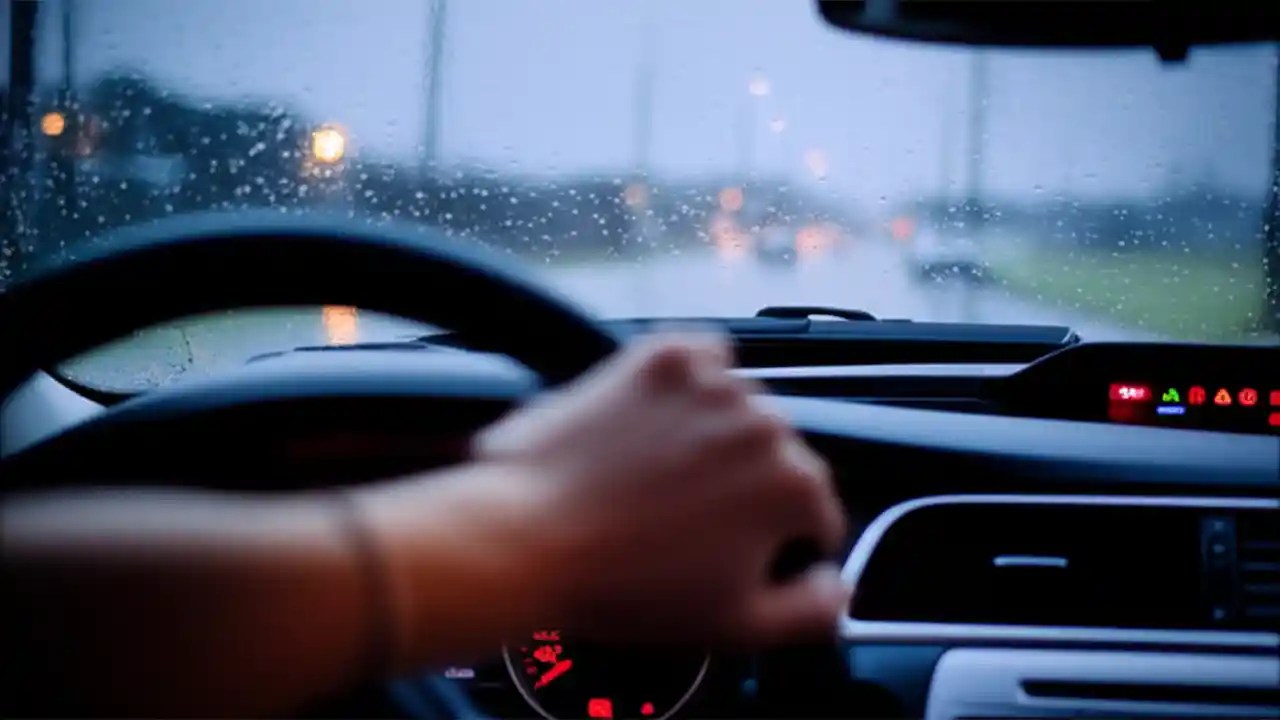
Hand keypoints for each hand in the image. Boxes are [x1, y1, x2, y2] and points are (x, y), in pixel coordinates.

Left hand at [474, 333, 848, 646]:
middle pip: (776, 458)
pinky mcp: (664, 355)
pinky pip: (704, 356)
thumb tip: (837, 585)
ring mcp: (712, 383)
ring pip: (740, 408)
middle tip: (688, 521)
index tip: (739, 553)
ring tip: (663, 473)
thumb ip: (813, 611)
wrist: (530, 540)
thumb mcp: (737, 627)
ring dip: (719, 434)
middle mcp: (764, 422)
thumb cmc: (626, 588)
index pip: (815, 514)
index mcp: (794, 486)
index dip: (780, 544)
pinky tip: (661, 416)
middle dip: (745, 487)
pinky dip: (694, 380)